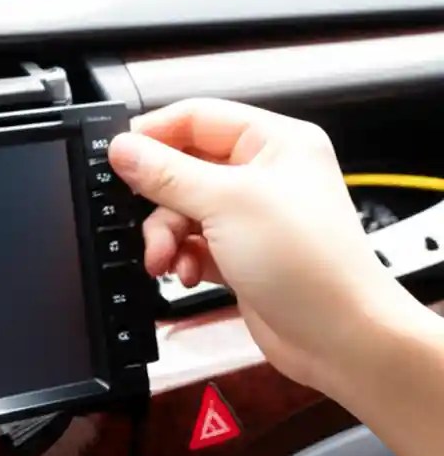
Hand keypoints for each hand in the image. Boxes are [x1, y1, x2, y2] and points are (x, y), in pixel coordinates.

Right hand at [108, 98, 414, 393]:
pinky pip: (191, 243)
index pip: (197, 118)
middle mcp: (263, 174)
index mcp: (274, 142)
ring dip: (165, 236)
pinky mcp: (239, 253)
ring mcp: (250, 216)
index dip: (154, 135)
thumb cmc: (312, 265)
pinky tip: (184, 273)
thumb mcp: (227, 204)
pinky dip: (180, 258)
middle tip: (140, 217)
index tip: (118, 158)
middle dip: (157, 201)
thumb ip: (166, 174)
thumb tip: (122, 148)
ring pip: (181, 210)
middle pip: (182, 168)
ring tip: (164, 259)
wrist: (337, 336)